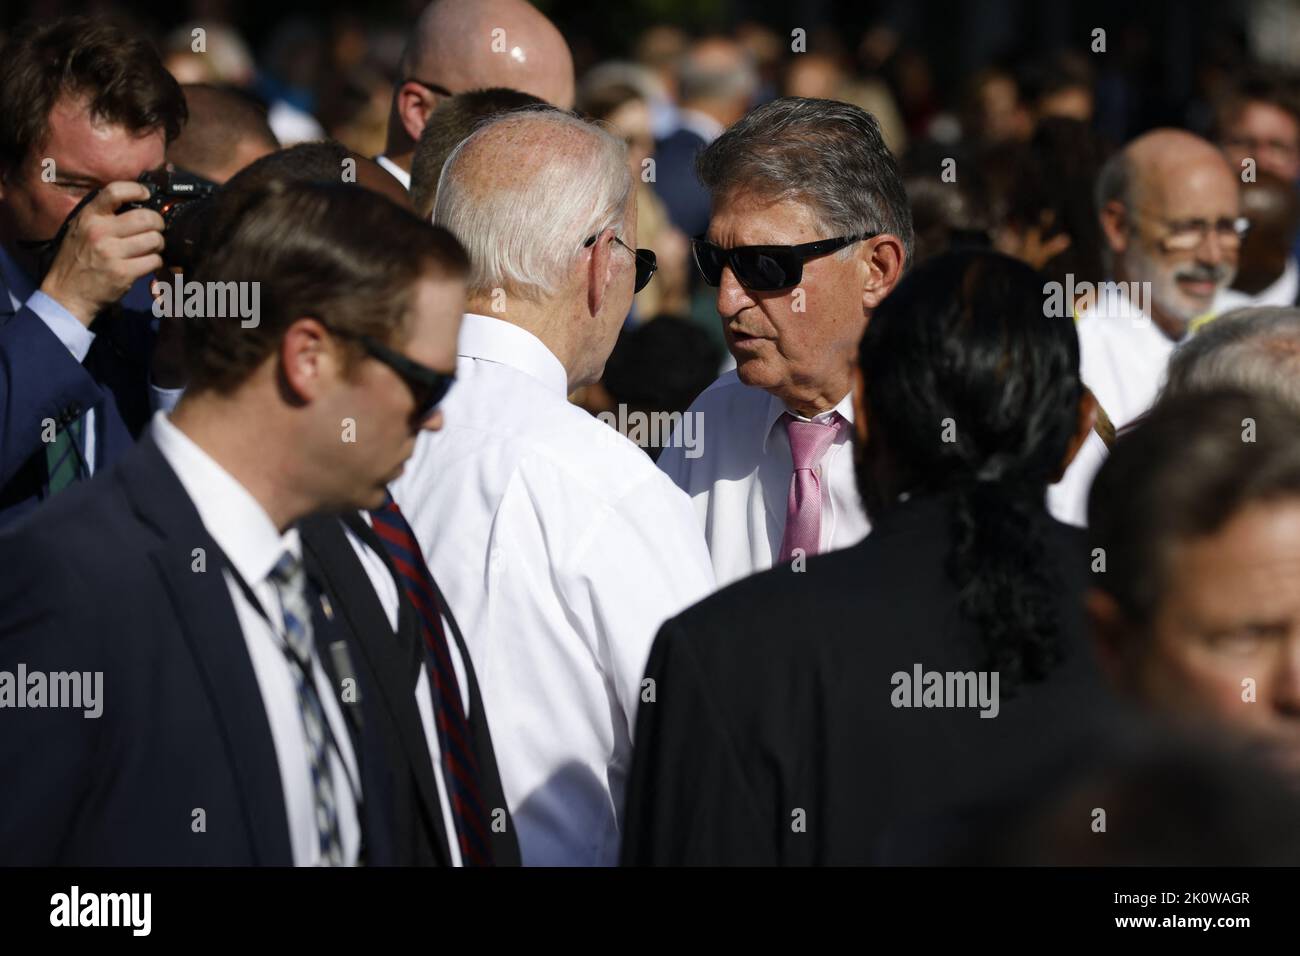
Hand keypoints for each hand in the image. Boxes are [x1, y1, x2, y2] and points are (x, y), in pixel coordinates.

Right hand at [38, 181, 164, 327]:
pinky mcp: (123, 273)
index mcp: (88, 217)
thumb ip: (102, 216)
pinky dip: (155, 262)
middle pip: (146, 217)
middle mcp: (100, 232)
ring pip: (154, 239)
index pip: (115, 191)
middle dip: (158, 223)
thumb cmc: (76, 260)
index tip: (146, 195)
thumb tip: (134, 203)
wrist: (66, 294)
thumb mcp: (80, 229)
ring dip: (158, 244)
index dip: (137, 190)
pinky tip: (147, 263)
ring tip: (151, 248)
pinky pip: (154, 260)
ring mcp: (112, 253)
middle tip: (156, 230)